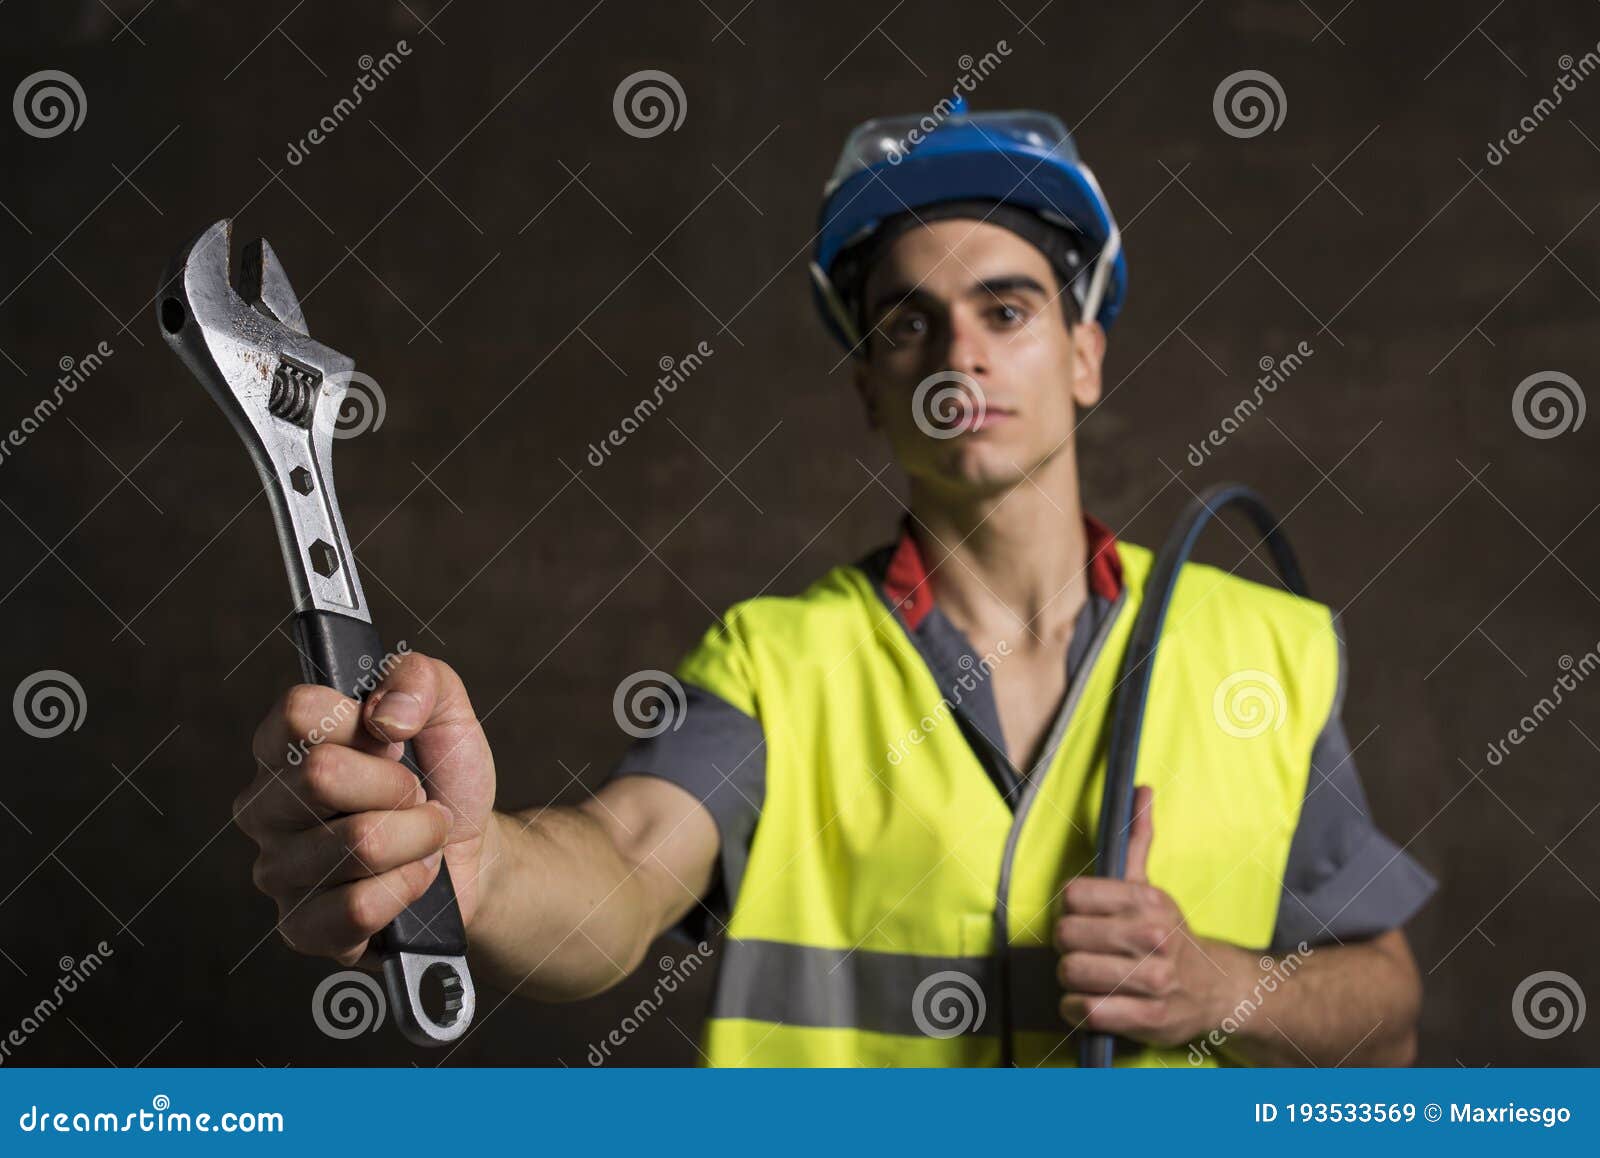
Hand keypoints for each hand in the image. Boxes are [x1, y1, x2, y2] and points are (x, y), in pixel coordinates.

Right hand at [234, 652, 497, 966]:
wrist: (473, 852)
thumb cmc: (444, 780)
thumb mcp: (446, 710)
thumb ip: (417, 678)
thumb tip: (385, 714)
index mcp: (283, 747)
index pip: (300, 712)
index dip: (363, 723)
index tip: (392, 739)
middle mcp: (264, 808)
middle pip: (321, 774)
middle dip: (399, 784)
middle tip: (414, 794)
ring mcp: (277, 872)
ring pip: (358, 842)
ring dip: (417, 837)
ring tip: (418, 836)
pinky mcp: (301, 929)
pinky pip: (360, 906)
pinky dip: (408, 887)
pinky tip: (411, 879)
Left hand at [1054, 786, 1236, 1047]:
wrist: (1218, 988)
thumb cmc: (1169, 935)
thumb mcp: (1152, 888)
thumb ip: (1138, 839)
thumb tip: (1139, 789)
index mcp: (1147, 900)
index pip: (1074, 895)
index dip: (1070, 909)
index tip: (1083, 918)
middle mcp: (1152, 937)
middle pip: (1066, 935)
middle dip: (1066, 945)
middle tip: (1082, 950)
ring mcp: (1153, 979)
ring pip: (1073, 972)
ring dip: (1070, 978)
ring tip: (1086, 977)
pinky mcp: (1150, 1018)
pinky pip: (1088, 1010)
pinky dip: (1076, 1009)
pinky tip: (1086, 1003)